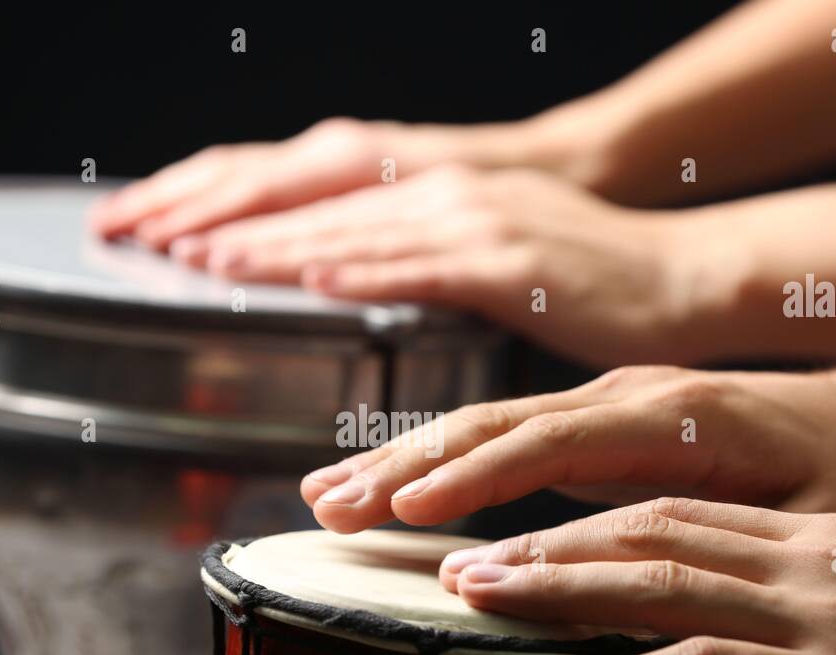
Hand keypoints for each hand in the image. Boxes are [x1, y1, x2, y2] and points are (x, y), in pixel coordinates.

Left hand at [184, 164, 690, 367]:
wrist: (678, 278)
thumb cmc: (586, 283)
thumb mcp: (489, 259)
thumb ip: (419, 263)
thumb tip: (351, 280)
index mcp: (436, 191)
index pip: (320, 200)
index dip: (242, 214)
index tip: (175, 230)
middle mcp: (445, 192)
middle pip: (319, 207)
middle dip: (233, 224)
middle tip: (157, 238)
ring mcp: (475, 222)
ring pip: (356, 233)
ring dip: (276, 247)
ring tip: (208, 263)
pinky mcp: (507, 263)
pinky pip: (420, 267)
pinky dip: (362, 271)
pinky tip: (312, 280)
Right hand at [301, 362, 835, 534]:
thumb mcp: (813, 523)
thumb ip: (728, 554)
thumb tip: (632, 604)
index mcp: (677, 415)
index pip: (553, 440)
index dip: (475, 476)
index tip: (406, 512)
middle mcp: (626, 395)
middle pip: (494, 422)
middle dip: (404, 465)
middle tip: (328, 506)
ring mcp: (602, 399)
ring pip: (482, 421)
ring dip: (399, 457)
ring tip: (325, 493)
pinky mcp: (589, 416)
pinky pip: (499, 429)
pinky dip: (434, 455)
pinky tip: (386, 479)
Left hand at [445, 498, 835, 654]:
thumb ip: (776, 632)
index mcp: (808, 540)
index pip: (669, 513)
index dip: (577, 525)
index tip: (511, 540)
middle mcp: (802, 560)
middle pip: (645, 531)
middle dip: (545, 546)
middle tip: (467, 564)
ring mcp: (815, 614)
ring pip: (659, 582)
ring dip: (560, 590)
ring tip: (486, 602)